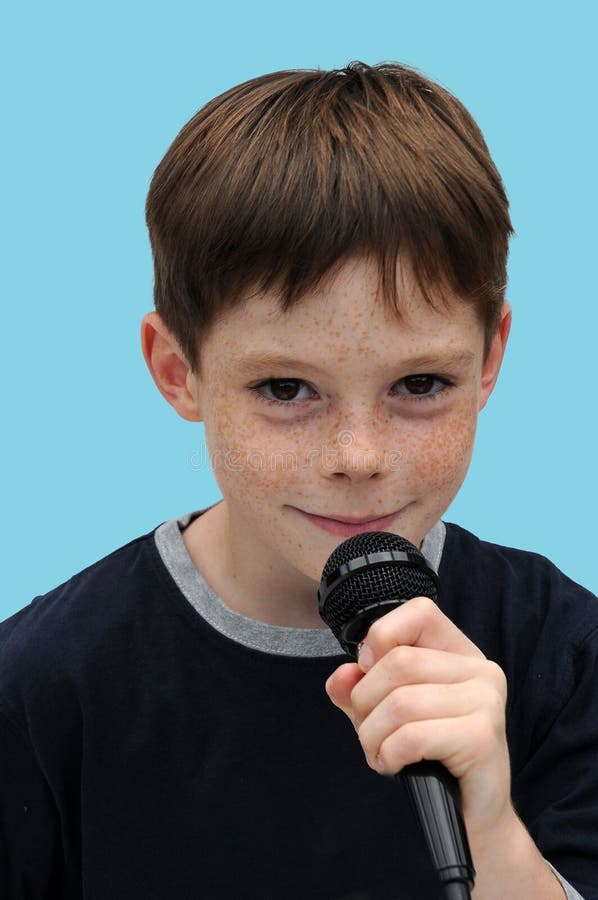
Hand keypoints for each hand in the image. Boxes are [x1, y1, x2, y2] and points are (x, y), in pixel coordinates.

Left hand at [325, 596, 511, 837]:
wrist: (471, 816)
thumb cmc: (431, 756)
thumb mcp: (387, 712)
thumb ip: (359, 687)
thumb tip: (341, 677)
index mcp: (460, 653)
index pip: (420, 612)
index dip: (382, 636)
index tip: (368, 670)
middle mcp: (481, 670)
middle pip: (399, 662)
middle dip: (365, 701)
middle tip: (368, 731)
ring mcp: (486, 702)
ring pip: (401, 701)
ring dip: (372, 734)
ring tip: (378, 752)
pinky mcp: (482, 738)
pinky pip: (413, 735)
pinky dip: (389, 754)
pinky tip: (393, 765)